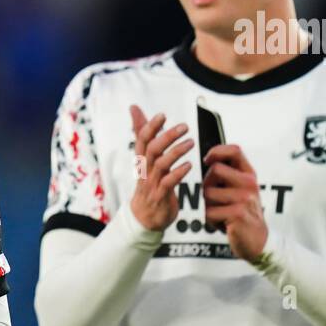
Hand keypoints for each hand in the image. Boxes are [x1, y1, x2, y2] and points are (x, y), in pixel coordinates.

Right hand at [128, 105, 192, 231]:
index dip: (150, 127)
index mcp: (141, 159)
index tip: (162, 115)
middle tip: (185, 126)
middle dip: (167, 136)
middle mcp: (145, 170)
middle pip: (152, 149)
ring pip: (161, 164)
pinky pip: (169, 183)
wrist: (143, 218)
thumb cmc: (147, 182)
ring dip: (176, 152)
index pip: (142, 140)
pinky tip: (189, 165)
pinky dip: (179, 173)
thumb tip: (134, 107)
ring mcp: (152, 183)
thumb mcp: (143, 156)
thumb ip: (141, 133)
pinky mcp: (161, 196)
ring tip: (191, 142)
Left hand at [202, 143, 268, 262]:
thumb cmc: (244, 214)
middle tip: (214, 199)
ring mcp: (244, 198)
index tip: (207, 159)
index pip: (234, 151)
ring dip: (209, 206)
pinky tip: (223, 224)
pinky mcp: (237, 213)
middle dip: (207, 184)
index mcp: (249, 175)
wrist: (257, 240)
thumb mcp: (242, 190)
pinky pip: (209, 212)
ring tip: (222, 214)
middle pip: (215, 170)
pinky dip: (211, 221)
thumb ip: (229, 175)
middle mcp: (248, 184)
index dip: (217, 150)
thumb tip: (209, 160)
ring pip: (208, 193)